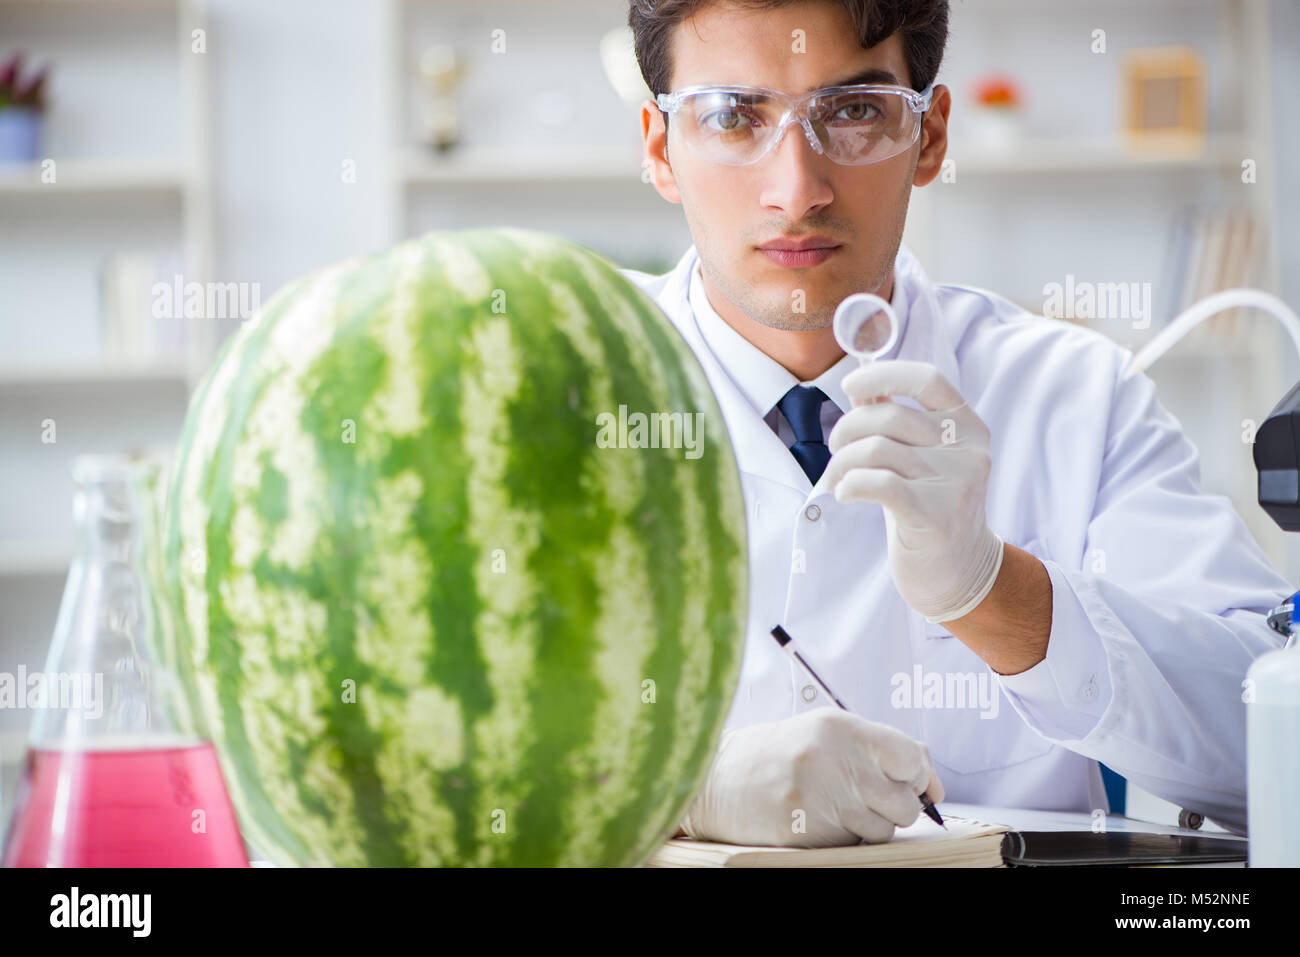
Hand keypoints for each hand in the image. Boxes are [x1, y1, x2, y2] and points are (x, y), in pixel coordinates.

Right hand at [679, 709, 943, 846]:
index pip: (910, 757)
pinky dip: (844, 838)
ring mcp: (820, 798)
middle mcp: (834, 761)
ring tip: (835, 805)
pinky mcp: (808, 832)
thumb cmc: (779, 753)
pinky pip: (853, 845)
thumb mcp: (827, 732)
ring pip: (882, 830)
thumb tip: (932, 783)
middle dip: (893, 806)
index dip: (917, 775)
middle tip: (865, 796)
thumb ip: (879, 748)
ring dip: (867, 824)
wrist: (719, 777)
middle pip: (904, 803)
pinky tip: (819, 818)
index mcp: (842, 729)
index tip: (908, 781)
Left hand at [823, 359, 1003, 623]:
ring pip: (876, 448)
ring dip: (841, 463)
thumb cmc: (929, 507)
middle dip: (847, 429)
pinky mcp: (934, 516)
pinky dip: (850, 484)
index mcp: (968, 427)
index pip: (927, 380)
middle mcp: (968, 450)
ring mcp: (956, 483)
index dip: (884, 374)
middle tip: (836, 452)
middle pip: (889, 416)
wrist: (959, 573)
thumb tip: (861, 386)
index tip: (851, 386)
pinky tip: (845, 494)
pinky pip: (877, 483)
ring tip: (836, 480)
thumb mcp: (923, 458)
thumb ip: (897, 421)